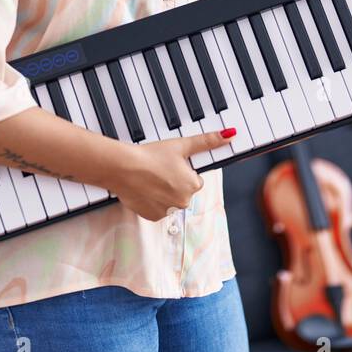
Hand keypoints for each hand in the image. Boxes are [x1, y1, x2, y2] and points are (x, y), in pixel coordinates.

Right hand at [113, 129, 235, 220]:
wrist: (123, 168)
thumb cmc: (151, 156)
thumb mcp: (181, 145)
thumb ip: (206, 141)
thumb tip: (228, 135)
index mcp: (193, 184)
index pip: (194, 180)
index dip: (182, 171)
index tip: (170, 165)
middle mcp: (183, 201)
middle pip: (182, 192)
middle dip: (173, 183)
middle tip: (158, 171)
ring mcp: (167, 211)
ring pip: (170, 201)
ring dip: (163, 193)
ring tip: (150, 179)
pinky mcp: (153, 217)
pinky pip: (157, 210)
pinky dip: (152, 202)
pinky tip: (144, 190)